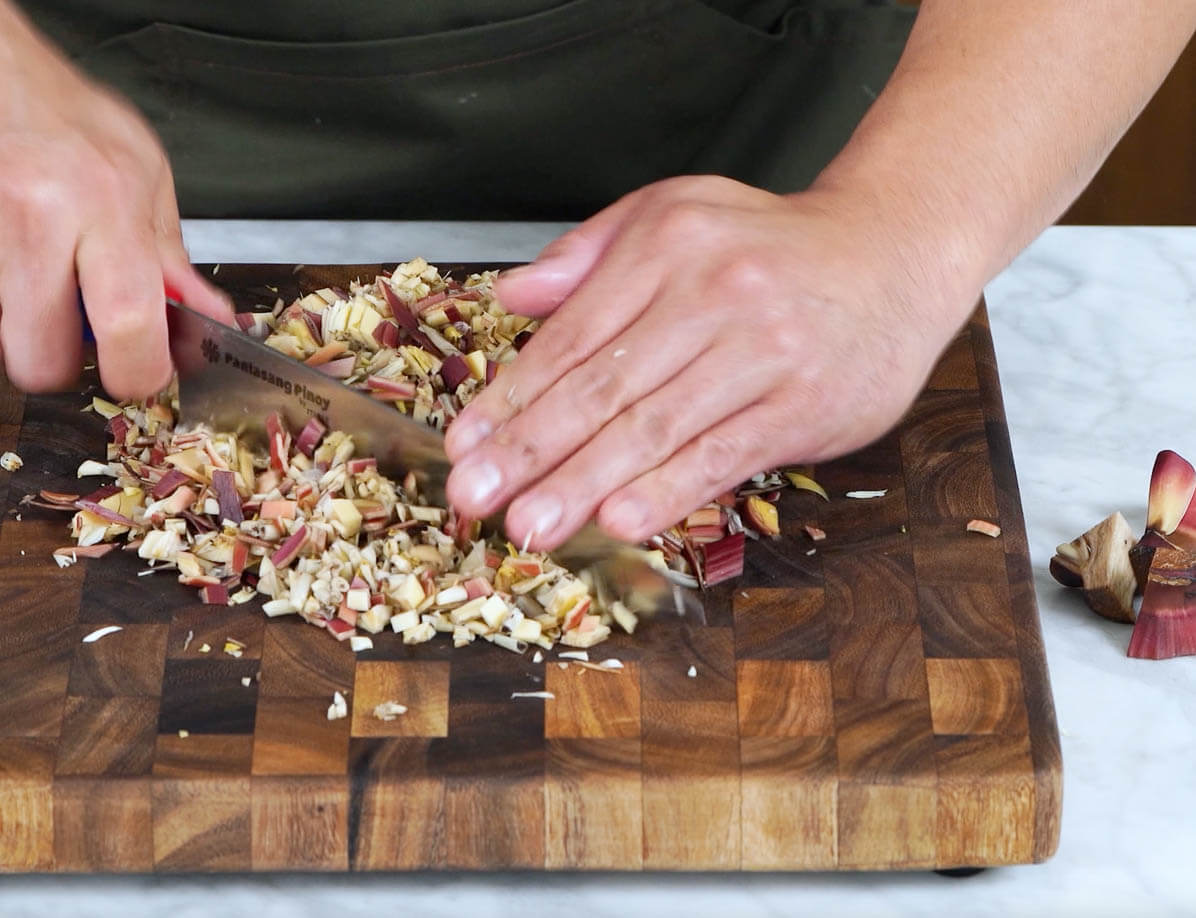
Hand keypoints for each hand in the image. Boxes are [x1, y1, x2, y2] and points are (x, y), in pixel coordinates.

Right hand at [0, 0, 230, 397]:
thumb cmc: (39, 107)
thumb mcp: (132, 165)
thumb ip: (168, 256)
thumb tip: (211, 324)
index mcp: (99, 202)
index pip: (129, 327)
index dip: (138, 372)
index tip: (135, 371)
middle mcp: (24, 220)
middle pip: (41, 365)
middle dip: (54, 355)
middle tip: (55, 311)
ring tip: (1, 270)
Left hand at [444, 175, 979, 549]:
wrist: (895, 252)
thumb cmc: (770, 244)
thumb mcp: (676, 213)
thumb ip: (589, 255)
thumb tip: (511, 295)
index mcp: (667, 246)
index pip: (573, 335)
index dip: (512, 396)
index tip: (465, 442)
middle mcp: (712, 293)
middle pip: (604, 387)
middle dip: (531, 450)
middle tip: (475, 496)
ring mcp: (762, 351)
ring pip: (656, 427)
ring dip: (585, 483)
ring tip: (531, 524)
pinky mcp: (803, 403)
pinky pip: (723, 454)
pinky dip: (668, 490)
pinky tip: (620, 520)